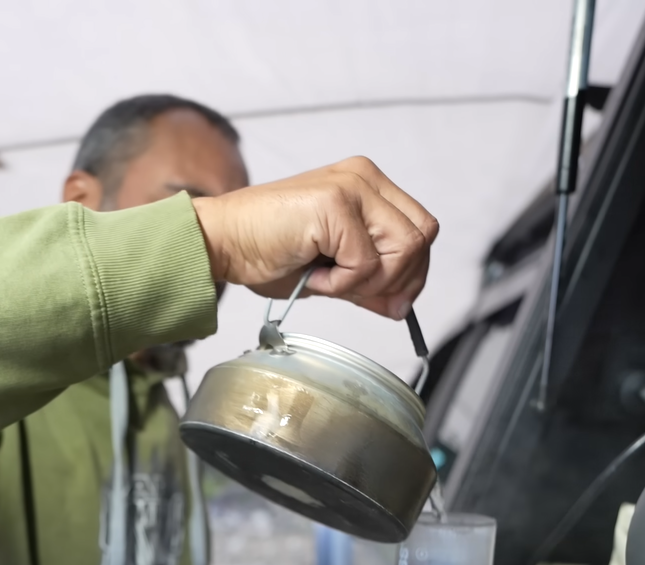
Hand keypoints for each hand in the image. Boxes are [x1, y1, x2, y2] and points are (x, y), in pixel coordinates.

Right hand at [191, 157, 437, 319]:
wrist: (221, 242)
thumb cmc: (266, 250)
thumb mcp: (333, 271)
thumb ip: (371, 281)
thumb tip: (403, 307)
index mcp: (368, 184)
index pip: (421, 229)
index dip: (412, 272)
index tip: (389, 300)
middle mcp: (364, 177)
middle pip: (422, 237)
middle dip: (397, 279)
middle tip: (355, 293)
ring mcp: (351, 186)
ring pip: (403, 249)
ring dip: (368, 281)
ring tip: (328, 280)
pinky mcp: (334, 204)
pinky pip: (365, 263)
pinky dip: (341, 284)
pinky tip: (313, 276)